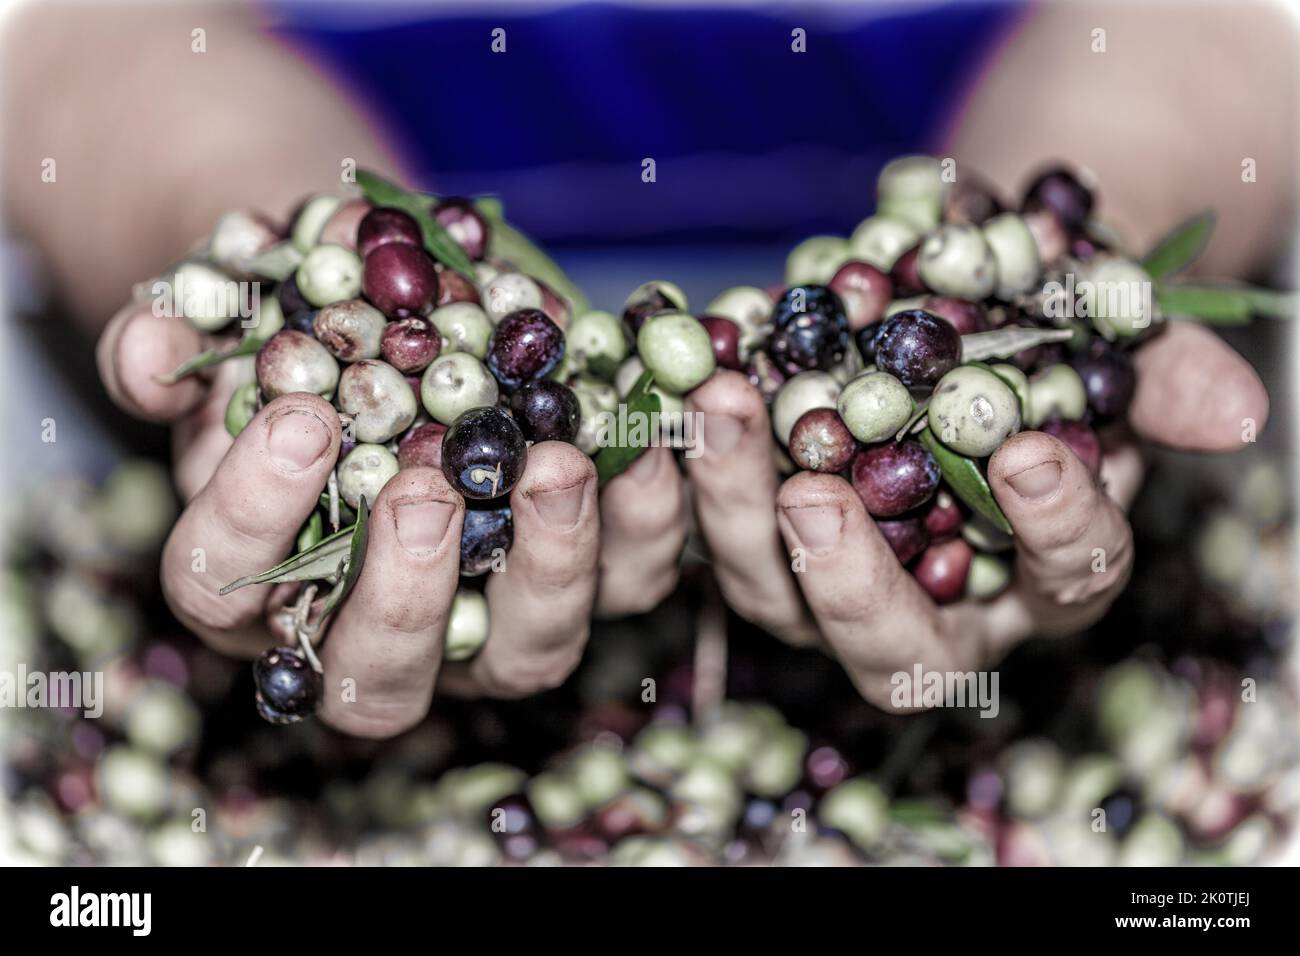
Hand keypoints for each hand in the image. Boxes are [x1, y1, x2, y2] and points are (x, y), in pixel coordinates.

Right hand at [96, 300, 685, 736]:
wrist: (395, 307)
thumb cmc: (297, 326)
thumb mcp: (224, 316)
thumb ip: (171, 340)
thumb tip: (153, 354)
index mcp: (258, 579)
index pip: (223, 587)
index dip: (254, 516)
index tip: (303, 418)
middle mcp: (375, 631)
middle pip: (377, 683)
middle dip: (402, 597)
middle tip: (425, 491)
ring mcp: (491, 620)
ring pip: (526, 657)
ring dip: (549, 570)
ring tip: (558, 464)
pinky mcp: (586, 578)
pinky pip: (631, 582)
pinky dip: (647, 521)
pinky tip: (650, 441)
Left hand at [684, 322, 1267, 706]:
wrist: (958, 275)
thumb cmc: (1048, 310)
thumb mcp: (1109, 323)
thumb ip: (1165, 375)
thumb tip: (1231, 413)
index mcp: (1039, 570)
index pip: (1067, 583)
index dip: (1056, 534)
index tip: (1023, 451)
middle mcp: (932, 595)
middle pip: (893, 650)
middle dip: (850, 586)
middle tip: (811, 495)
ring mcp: (831, 568)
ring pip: (774, 595)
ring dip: (734, 510)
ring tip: (721, 405)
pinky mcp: (751, 519)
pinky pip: (702, 522)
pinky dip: (685, 464)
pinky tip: (678, 385)